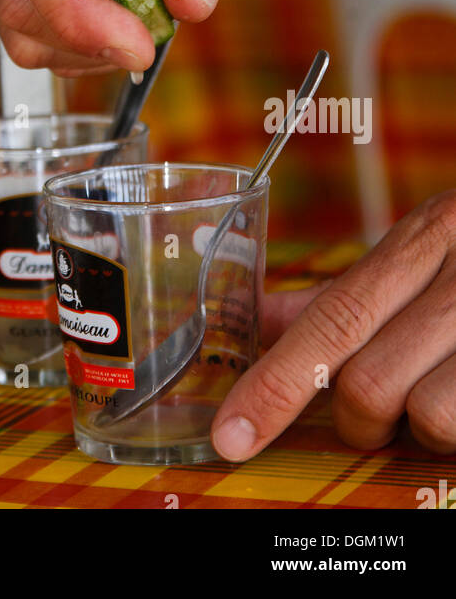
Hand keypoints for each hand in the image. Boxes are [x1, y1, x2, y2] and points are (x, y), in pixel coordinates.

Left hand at [212, 190, 455, 458]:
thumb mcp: (423, 253)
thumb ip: (342, 296)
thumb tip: (256, 325)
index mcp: (431, 234)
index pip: (333, 319)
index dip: (276, 384)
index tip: (233, 433)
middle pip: (370, 381)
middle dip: (360, 415)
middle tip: (381, 406)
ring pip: (429, 417)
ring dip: (424, 426)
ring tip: (445, 391)